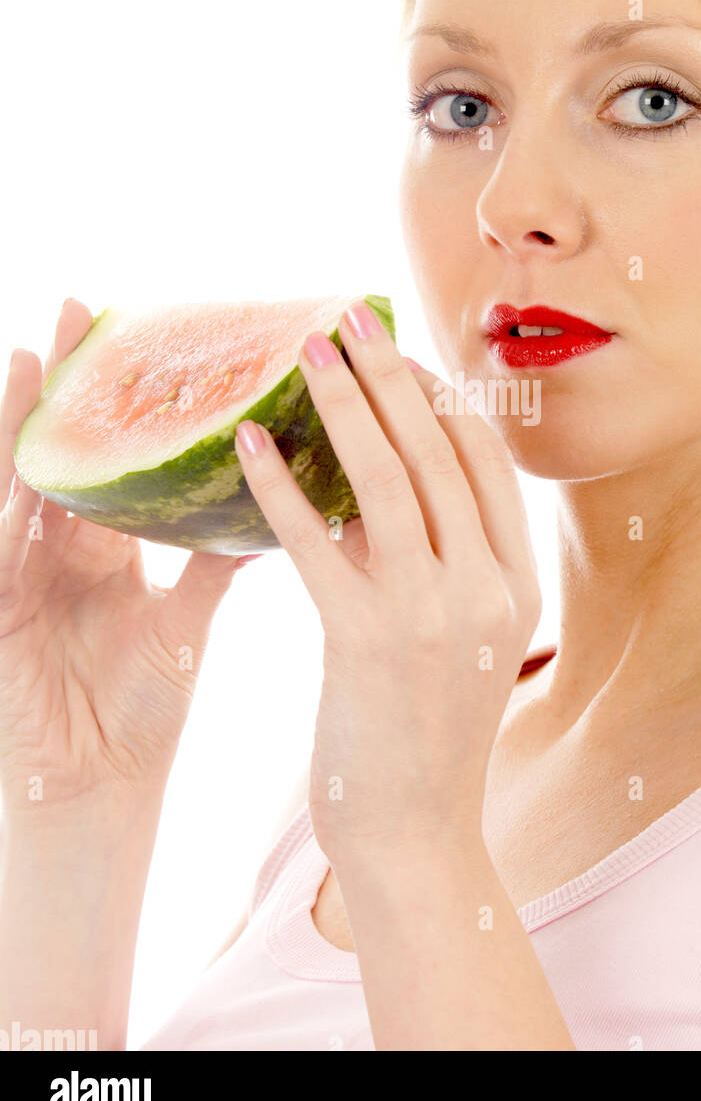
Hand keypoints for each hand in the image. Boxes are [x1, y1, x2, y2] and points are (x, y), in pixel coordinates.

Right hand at [0, 299, 244, 818]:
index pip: (117, 458)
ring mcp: (18, 576)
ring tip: (34, 352)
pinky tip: (12, 452)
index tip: (150, 332)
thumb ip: (213, 566)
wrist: (101, 793)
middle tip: (86, 307)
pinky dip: (2, 498)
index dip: (127, 401)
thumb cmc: (139, 714)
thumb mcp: (182, 625)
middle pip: (64, 449)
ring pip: (18, 481)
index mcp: (105, 550)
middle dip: (71, 382)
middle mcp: (57, 551)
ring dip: (24, 418)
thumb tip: (274, 511)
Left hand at [234, 300, 542, 866]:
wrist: (416, 831)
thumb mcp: (462, 637)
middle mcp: (487, 591)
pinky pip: (319, 543)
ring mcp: (433, 616)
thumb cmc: (428, 730)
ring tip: (308, 350)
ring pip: (389, 482)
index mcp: (519, 585)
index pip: (488, 464)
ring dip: (345, 405)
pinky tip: (251, 444)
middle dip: (393, 375)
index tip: (402, 353)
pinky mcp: (366, 642)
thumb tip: (367, 481)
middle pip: (440, 455)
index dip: (443, 398)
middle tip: (352, 316)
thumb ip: (437, 560)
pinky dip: (281, 486)